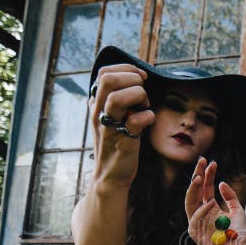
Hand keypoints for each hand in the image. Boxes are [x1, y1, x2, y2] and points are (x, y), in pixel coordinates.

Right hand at [89, 64, 155, 188]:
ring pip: (118, 98)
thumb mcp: (110, 117)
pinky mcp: (123, 140)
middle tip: (143, 92)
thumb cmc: (116, 143)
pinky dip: (147, 117)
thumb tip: (134, 77)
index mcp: (97, 104)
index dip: (126, 69)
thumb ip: (116, 98)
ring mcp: (109, 126)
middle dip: (133, 79)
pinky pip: (136, 121)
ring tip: (144, 106)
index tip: (141, 77)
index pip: (104, 72)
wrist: (111, 175)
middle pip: (108, 79)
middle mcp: (99, 113)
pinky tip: (148, 122)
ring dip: (139, 96)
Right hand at [185, 159, 245, 244]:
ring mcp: (197, 222)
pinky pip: (195, 219)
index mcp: (210, 207)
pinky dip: (202, 210)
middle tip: (201, 161)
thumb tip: (221, 183)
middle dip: (197, 176)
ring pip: (190, 203)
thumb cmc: (238, 236)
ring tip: (200, 177)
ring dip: (194, 189)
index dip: (208, 175)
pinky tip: (210, 202)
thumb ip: (231, 197)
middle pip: (195, 192)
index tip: (211, 162)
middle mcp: (201, 213)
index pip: (206, 188)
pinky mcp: (195, 233)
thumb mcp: (238, 212)